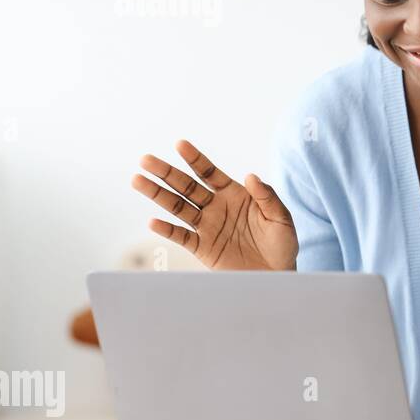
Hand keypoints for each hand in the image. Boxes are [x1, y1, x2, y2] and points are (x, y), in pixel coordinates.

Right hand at [130, 139, 297, 270]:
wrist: (276, 275)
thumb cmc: (281, 244)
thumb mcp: (281, 218)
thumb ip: (267, 197)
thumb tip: (250, 176)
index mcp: (234, 194)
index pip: (209, 173)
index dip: (195, 159)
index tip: (179, 144)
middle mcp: (216, 207)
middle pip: (187, 187)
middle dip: (167, 173)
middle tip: (146, 159)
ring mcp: (207, 227)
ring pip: (178, 208)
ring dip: (158, 195)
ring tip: (138, 180)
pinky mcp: (202, 248)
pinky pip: (182, 237)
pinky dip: (167, 230)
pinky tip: (153, 222)